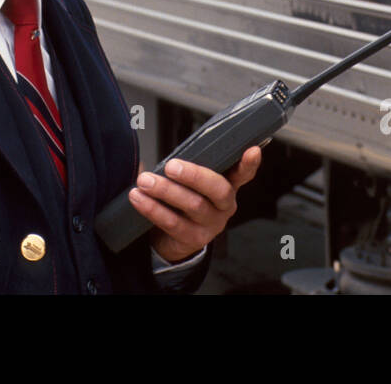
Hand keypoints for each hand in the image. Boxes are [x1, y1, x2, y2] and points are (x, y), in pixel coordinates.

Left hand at [130, 147, 262, 263]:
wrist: (172, 237)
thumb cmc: (182, 198)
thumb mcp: (189, 181)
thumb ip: (188, 165)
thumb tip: (169, 152)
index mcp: (228, 184)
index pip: (243, 173)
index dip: (248, 163)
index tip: (252, 150)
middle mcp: (225, 206)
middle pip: (217, 189)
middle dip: (194, 175)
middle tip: (171, 166)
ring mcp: (212, 225)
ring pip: (194, 205)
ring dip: (166, 191)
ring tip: (145, 181)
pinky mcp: (194, 240)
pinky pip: (173, 223)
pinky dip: (153, 209)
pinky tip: (138, 198)